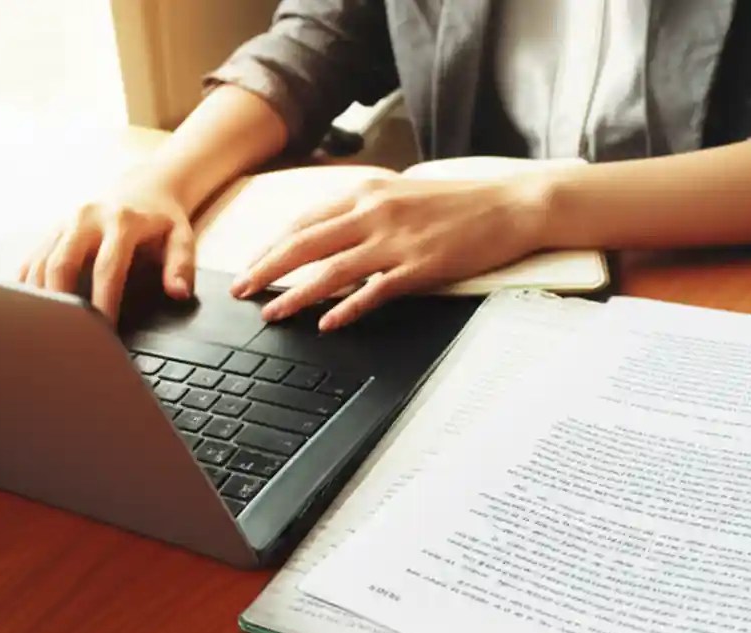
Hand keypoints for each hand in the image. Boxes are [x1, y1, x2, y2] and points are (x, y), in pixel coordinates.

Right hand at [19, 164, 195, 321]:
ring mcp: (66, 222)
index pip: (107, 267)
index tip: (105, 330)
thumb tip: (179, 293)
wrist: (142, 187)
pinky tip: (30, 310)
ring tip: (47, 329)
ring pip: (42, 262)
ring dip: (41, 297)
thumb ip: (181, 266)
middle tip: (66, 334)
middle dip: (61, 301)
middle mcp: (88, 217)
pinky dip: (29, 284)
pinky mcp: (53, 229)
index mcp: (121, 221)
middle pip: (62, 263)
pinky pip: (33, 258)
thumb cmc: (161, 220)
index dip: (103, 301)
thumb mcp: (181, 237)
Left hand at [229, 176, 544, 330]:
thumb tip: (334, 230)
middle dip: (266, 268)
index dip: (272, 244)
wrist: (511, 205)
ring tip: (270, 313)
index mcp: (367, 192)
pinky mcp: (419, 266)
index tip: (250, 264)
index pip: (305, 220)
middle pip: (305, 243)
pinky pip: (373, 291)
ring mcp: (396, 240)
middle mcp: (374, 211)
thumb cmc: (460, 203)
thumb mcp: (404, 194)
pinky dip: (347, 308)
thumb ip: (367, 209)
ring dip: (294, 293)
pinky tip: (327, 323)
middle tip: (239, 291)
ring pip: (330, 269)